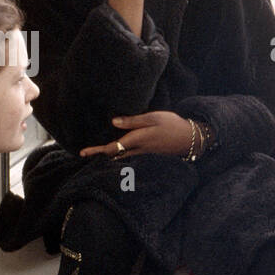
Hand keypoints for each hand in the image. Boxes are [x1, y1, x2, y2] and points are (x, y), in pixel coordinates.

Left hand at [79, 112, 193, 158]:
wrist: (191, 139)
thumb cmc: (172, 124)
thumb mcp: (153, 118)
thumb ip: (133, 121)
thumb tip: (113, 122)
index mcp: (138, 139)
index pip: (113, 148)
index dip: (97, 150)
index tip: (83, 152)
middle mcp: (139, 150)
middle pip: (115, 154)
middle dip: (100, 154)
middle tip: (84, 153)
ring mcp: (145, 154)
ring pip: (122, 157)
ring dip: (109, 155)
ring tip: (97, 153)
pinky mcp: (149, 155)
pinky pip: (130, 157)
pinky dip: (120, 155)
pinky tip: (116, 153)